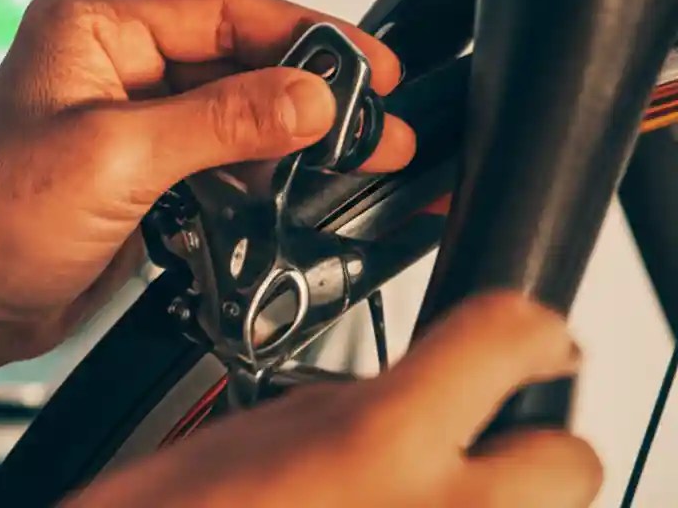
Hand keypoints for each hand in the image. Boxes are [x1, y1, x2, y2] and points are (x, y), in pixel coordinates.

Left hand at [0, 0, 415, 354]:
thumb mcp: (114, 157)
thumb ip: (219, 122)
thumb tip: (308, 96)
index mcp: (94, 30)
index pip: (224, 10)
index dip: (304, 33)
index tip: (365, 63)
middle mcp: (113, 65)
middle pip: (238, 58)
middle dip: (311, 89)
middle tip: (377, 118)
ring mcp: (128, 119)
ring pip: (234, 110)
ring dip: (293, 133)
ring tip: (358, 155)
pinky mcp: (139, 171)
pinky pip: (217, 156)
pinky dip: (261, 170)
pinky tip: (298, 185)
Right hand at [68, 292, 601, 507]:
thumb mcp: (249, 435)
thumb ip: (348, 404)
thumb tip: (400, 389)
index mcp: (380, 442)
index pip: (514, 336)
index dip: (519, 324)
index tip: (516, 332)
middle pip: (564, 460)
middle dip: (528, 444)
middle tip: (476, 437)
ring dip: (488, 500)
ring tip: (420, 495)